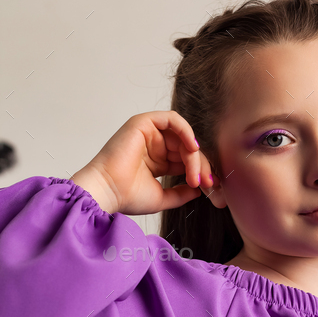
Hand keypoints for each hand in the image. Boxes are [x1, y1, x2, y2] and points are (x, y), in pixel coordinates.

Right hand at [70, 111, 219, 214]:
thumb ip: (181, 193)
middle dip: (200, 165)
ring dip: (193, 155)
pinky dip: (186, 130)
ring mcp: (148, 134)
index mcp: (156, 161)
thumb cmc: (126, 196)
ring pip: (182, 137)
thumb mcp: (162, 197)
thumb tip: (198, 190)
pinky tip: (192, 148)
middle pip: (186, 148)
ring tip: (195, 173)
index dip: (199, 171)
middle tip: (206, 182)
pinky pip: (172, 119)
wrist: (108, 192)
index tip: (209, 186)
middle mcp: (152, 146)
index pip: (185, 160)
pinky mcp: (142, 123)